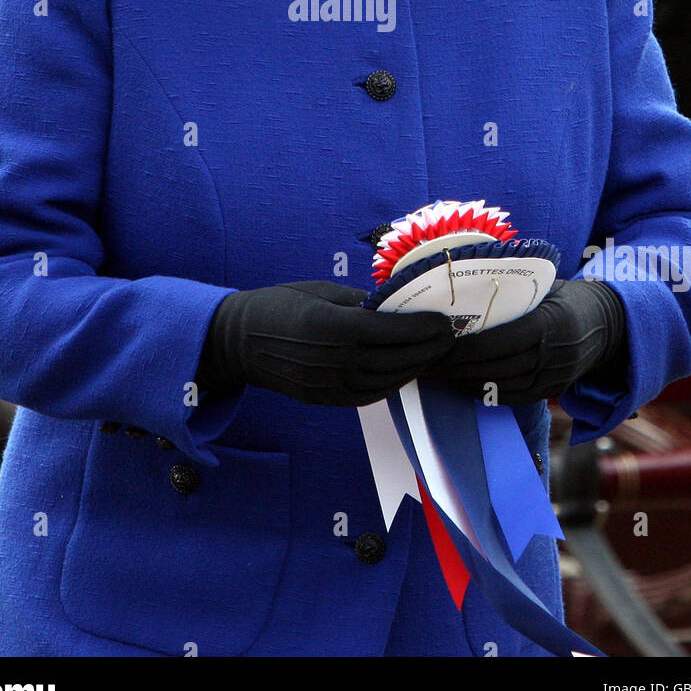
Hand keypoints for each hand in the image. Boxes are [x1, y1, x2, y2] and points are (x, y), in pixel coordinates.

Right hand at [197, 279, 455, 406]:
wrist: (240, 340)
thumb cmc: (282, 304)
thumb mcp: (323, 291)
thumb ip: (362, 303)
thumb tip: (396, 308)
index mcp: (336, 326)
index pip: (394, 331)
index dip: (424, 329)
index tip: (445, 322)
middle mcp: (336, 360)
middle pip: (397, 359)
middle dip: (429, 350)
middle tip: (449, 338)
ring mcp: (331, 384)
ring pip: (388, 381)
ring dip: (415, 368)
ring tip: (432, 354)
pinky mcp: (326, 399)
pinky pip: (369, 394)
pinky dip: (392, 383)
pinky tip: (404, 370)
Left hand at [420, 278, 627, 403]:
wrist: (609, 325)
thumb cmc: (567, 297)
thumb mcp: (545, 286)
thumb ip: (512, 289)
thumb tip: (465, 279)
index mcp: (550, 324)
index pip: (500, 340)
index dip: (466, 345)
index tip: (438, 340)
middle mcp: (553, 356)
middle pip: (496, 367)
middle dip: (456, 366)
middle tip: (426, 358)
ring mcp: (553, 378)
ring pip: (501, 386)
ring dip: (465, 381)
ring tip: (437, 371)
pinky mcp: (551, 391)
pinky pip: (512, 397)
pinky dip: (484, 392)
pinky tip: (461, 383)